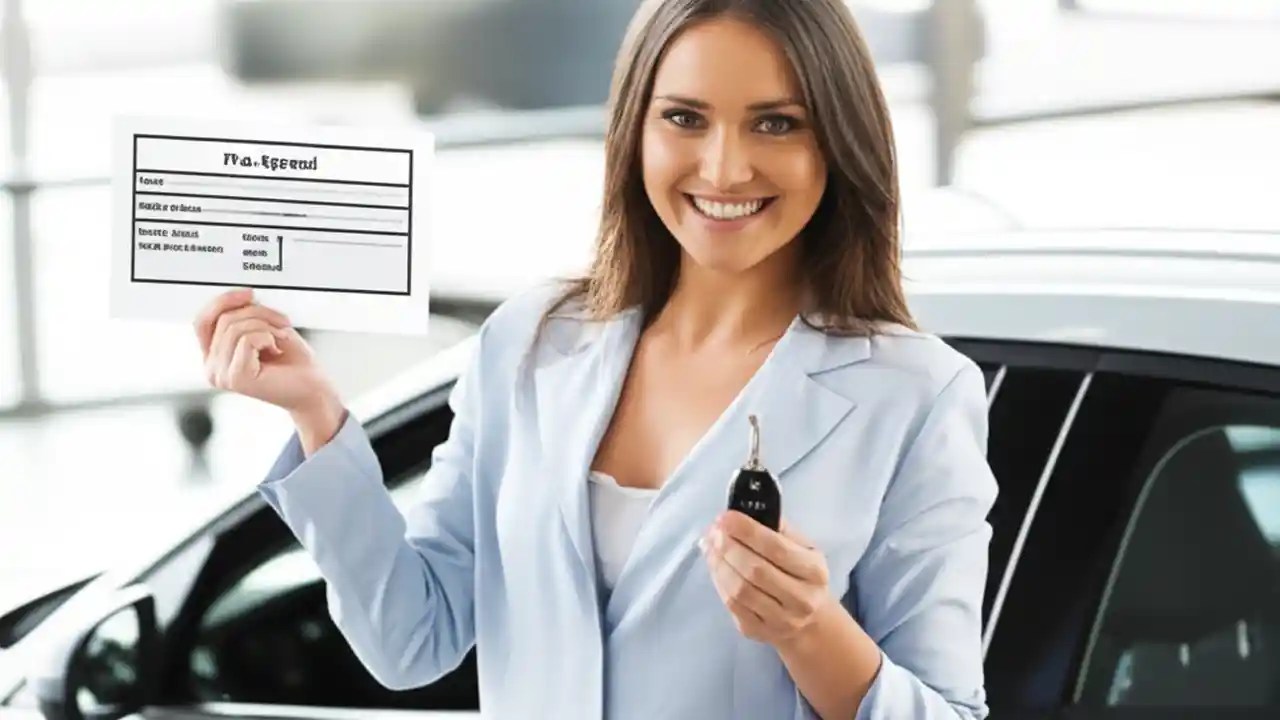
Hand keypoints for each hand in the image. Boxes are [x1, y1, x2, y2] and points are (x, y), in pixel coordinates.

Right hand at [193, 288, 338, 419]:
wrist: (314, 388)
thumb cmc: (294, 363)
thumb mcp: (265, 329)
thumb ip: (243, 316)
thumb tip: (238, 297)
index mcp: (215, 357)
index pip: (203, 321)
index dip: (223, 301)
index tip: (249, 293)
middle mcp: (213, 368)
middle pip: (224, 320)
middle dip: (259, 313)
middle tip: (282, 324)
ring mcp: (222, 375)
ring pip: (235, 328)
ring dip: (266, 326)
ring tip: (280, 339)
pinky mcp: (237, 378)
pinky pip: (247, 340)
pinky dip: (268, 337)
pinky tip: (277, 350)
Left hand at [699, 510, 833, 649]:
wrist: (810, 622)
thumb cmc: (802, 574)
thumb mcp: (804, 548)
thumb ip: (780, 528)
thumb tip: (746, 512)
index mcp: (814, 571)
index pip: (777, 548)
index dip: (748, 531)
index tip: (726, 516)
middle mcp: (801, 599)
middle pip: (755, 570)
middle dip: (728, 546)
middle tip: (714, 530)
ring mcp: (780, 620)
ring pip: (740, 590)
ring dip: (719, 564)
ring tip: (710, 545)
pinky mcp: (758, 632)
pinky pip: (732, 605)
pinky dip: (718, 581)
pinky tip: (715, 565)